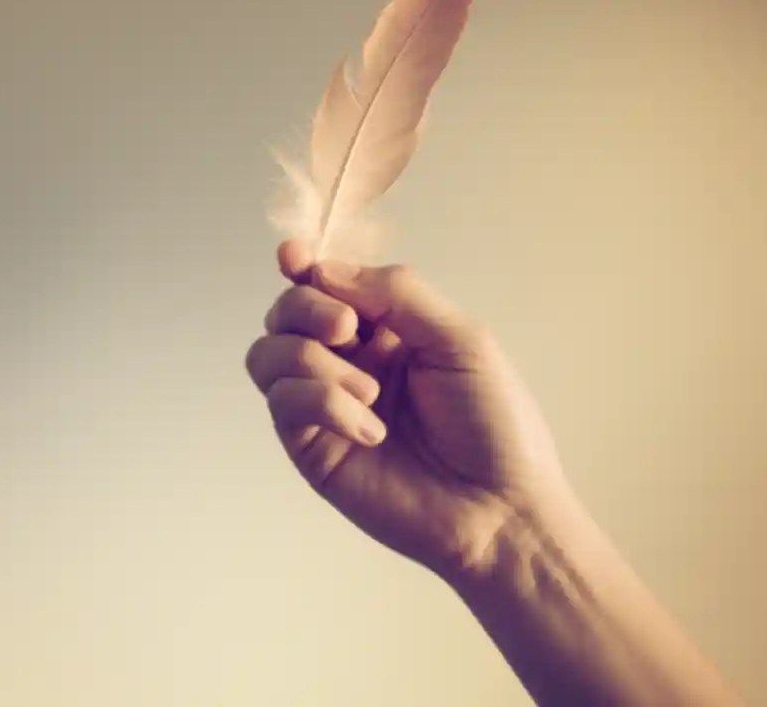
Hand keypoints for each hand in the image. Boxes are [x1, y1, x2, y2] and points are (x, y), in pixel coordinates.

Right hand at [246, 239, 568, 579]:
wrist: (498, 508)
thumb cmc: (494, 425)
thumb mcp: (460, 338)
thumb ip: (396, 292)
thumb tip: (325, 268)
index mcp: (386, 329)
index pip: (326, 285)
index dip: (301, 265)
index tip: (292, 258)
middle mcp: (348, 362)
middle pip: (285, 313)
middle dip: (306, 308)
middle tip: (348, 330)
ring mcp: (324, 406)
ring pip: (268, 354)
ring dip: (312, 360)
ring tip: (369, 392)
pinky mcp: (311, 448)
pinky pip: (284, 402)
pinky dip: (324, 404)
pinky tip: (372, 431)